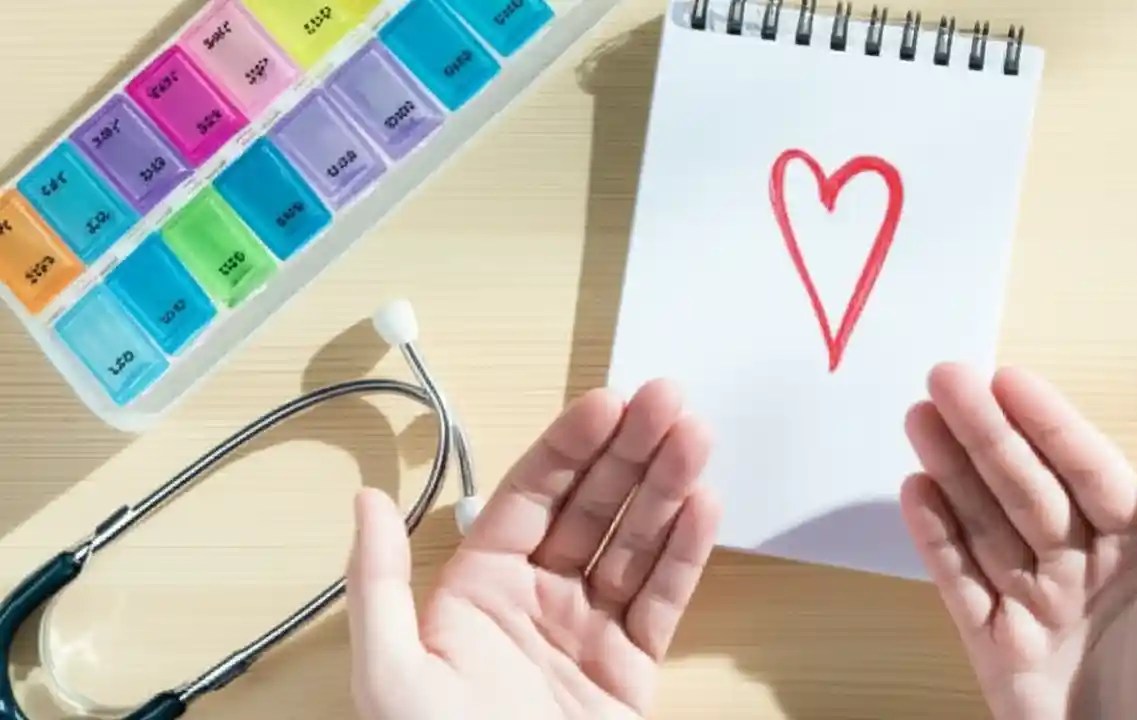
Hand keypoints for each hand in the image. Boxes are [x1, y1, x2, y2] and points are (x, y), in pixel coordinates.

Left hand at [344, 381, 720, 718]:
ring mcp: (587, 632)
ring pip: (634, 544)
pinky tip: (704, 505)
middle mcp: (535, 600)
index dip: (569, 446)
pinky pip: (662, 602)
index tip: (606, 402)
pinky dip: (686, 554)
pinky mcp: (630, 671)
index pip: (530, 497)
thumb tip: (365, 497)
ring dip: (666, 488)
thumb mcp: (389, 674)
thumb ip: (377, 583)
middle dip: (630, 452)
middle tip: (668, 400)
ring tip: (696, 436)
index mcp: (476, 589)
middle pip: (592, 508)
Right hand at [899, 363, 1136, 719]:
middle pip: (1026, 487)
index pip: (1090, 473)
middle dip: (985, 432)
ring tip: (919, 418)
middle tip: (943, 380)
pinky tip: (914, 491)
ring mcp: (1036, 606)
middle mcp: (1086, 569)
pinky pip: (958, 582)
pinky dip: (934, 538)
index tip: (1009, 380)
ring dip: (951, 469)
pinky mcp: (995, 647)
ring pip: (984, 523)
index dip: (1049, 425)